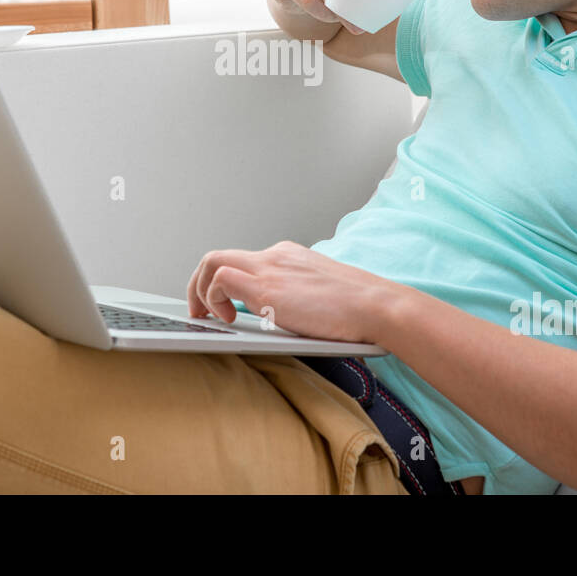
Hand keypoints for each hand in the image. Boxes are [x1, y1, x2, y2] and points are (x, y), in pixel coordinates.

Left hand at [186, 240, 401, 342]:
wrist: (376, 305)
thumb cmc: (356, 308)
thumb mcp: (318, 294)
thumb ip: (295, 296)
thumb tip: (279, 314)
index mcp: (287, 257)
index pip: (242, 260)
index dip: (223, 283)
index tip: (223, 306)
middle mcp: (275, 256)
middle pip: (219, 256)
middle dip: (200, 284)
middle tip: (201, 312)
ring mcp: (270, 269)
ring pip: (213, 262)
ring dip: (201, 291)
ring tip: (209, 318)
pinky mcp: (267, 288)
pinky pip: (221, 279)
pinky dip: (214, 298)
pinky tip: (230, 320)